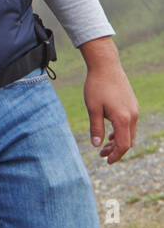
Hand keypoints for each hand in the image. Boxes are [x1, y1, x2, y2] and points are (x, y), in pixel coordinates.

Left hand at [81, 38, 138, 163]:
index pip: (123, 144)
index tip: (107, 161)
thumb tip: (97, 145)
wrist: (106, 66)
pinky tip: (109, 134)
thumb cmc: (97, 86)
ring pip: (130, 133)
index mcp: (123, 119)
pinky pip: (129, 124)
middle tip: (102, 155)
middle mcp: (133, 116)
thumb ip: (96, 128)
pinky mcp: (132, 105)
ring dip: (118, 141)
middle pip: (128, 141)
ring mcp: (134, 110)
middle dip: (116, 150)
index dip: (116, 155)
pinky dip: (121, 132)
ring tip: (104, 146)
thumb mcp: (93, 109)